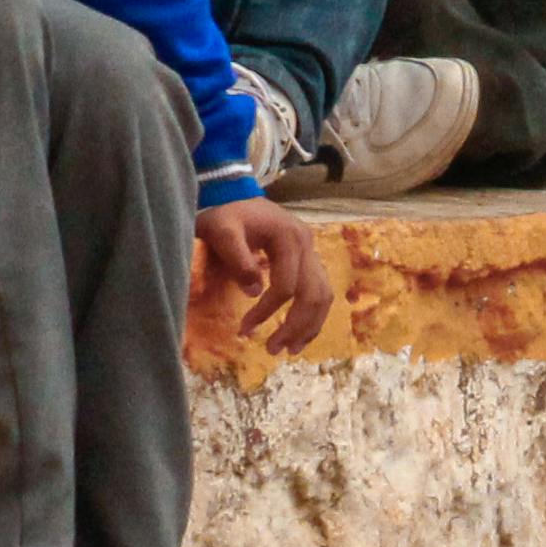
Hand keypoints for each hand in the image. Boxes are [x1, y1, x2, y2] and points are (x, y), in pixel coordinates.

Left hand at [196, 193, 330, 351]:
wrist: (235, 196)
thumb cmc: (226, 215)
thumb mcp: (222, 231)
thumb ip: (237, 258)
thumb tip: (255, 292)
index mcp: (289, 237)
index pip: (286, 285)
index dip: (268, 311)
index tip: (245, 329)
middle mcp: (307, 245)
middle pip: (313, 294)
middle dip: (295, 326)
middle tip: (273, 350)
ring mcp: (311, 253)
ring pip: (323, 296)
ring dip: (309, 326)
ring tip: (290, 350)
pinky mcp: (309, 261)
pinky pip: (320, 292)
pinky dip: (313, 317)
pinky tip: (300, 335)